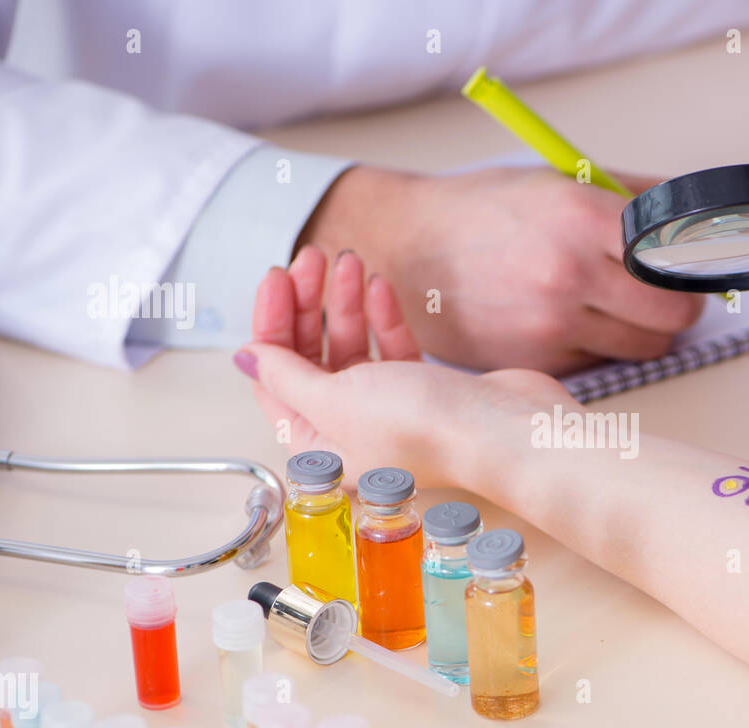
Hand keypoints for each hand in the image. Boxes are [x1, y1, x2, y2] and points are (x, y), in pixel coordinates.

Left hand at [235, 246, 575, 487]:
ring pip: (349, 346)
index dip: (271, 324)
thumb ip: (285, 375)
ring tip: (348, 261)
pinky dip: (379, 315)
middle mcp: (348, 430)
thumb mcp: (335, 399)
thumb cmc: (424, 428)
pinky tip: (377, 285)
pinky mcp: (423, 389)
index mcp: (318, 446)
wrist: (504, 429)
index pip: (275, 377)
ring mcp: (387, 408)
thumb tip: (244, 358)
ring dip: (344, 303)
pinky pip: (388, 346)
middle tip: (313, 259)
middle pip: (310, 358)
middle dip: (307, 305)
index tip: (278, 277)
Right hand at [296, 165, 702, 373]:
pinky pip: (599, 363)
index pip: (679, 259)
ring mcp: (551, 323)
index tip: (685, 269)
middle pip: (674, 315)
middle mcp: (570, 273)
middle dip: (676, 308)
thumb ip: (631, 196)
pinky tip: (565, 322)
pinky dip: (594, 348)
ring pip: (644, 348)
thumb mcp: (558, 181)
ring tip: (612, 309)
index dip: (690, 268)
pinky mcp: (535, 361)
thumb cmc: (485, 211)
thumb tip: (691, 214)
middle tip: (660, 296)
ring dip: (641, 333)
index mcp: (584, 217)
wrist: (407, 247)